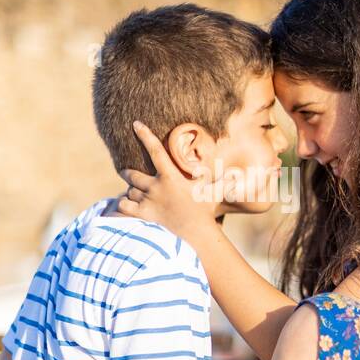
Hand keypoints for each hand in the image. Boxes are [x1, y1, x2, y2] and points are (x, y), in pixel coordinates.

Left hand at [117, 121, 218, 241]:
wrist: (193, 236)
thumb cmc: (203, 214)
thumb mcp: (212, 195)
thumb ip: (223, 183)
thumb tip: (236, 176)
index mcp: (170, 177)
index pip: (155, 150)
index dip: (144, 135)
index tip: (135, 124)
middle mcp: (155, 186)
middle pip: (132, 174)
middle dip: (127, 173)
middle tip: (127, 173)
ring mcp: (146, 201)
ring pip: (128, 191)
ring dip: (130, 192)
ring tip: (134, 196)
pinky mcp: (140, 215)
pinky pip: (123, 205)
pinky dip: (123, 205)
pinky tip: (128, 207)